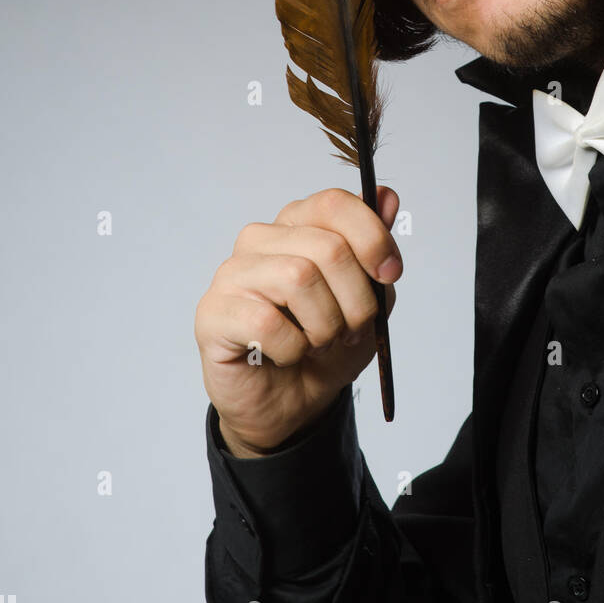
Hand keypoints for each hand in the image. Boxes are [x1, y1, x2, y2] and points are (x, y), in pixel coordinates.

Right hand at [194, 185, 399, 454]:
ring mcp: (232, 273)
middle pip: (327, 247)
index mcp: (296, 225)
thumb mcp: (367, 299)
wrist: (289, 405)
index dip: (372, 239)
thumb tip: (386, 197)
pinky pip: (266, 322)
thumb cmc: (323, 346)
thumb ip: (375, 248)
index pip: (333, 204)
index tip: (389, 275)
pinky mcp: (213, 312)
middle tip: (351, 330)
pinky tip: (286, 356)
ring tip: (319, 344)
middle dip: (356, 300)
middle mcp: (260, 239)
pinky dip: (292, 348)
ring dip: (325, 326)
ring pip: (299, 277)